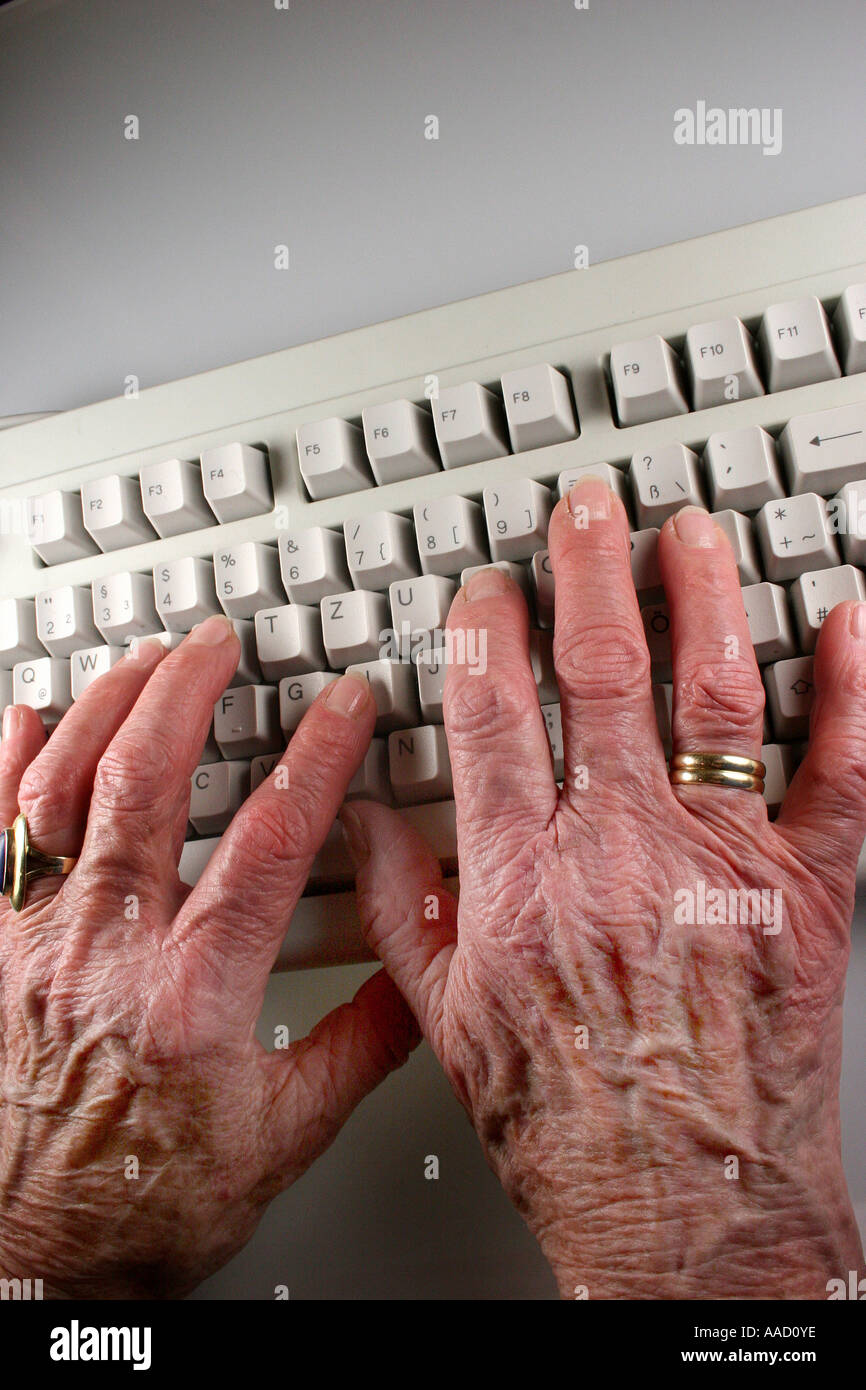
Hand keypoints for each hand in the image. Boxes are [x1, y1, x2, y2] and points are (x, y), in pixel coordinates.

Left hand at [0, 619, 415, 1297]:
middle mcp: (109, 952)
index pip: (271, 842)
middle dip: (190, 695)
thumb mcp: (283, 1139)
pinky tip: (22, 718)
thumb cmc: (147, 1204)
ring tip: (142, 658)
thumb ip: (360, 1046)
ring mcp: (38, 944)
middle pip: (149, 786)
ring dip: (105, 710)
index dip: (315, 757)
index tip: (343, 705)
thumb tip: (424, 977)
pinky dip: (2, 766)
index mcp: (195, 995)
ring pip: (65, 792)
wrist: (35, 1253)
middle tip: (220, 642)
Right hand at [341, 478, 865, 1299]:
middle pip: (601, 673)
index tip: (489, 590)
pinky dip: (850, 690)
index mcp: (522, 876)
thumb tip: (371, 819)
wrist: (680, 1204)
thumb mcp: (445, 1015)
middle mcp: (619, 851)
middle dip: (590, 572)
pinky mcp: (810, 891)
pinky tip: (845, 623)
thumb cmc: (564, 1118)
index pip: (493, 713)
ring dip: (702, 598)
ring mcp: (720, 863)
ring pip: (713, 695)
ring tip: (693, 533)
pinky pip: (842, 771)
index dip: (486, 632)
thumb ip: (404, 902)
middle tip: (588, 511)